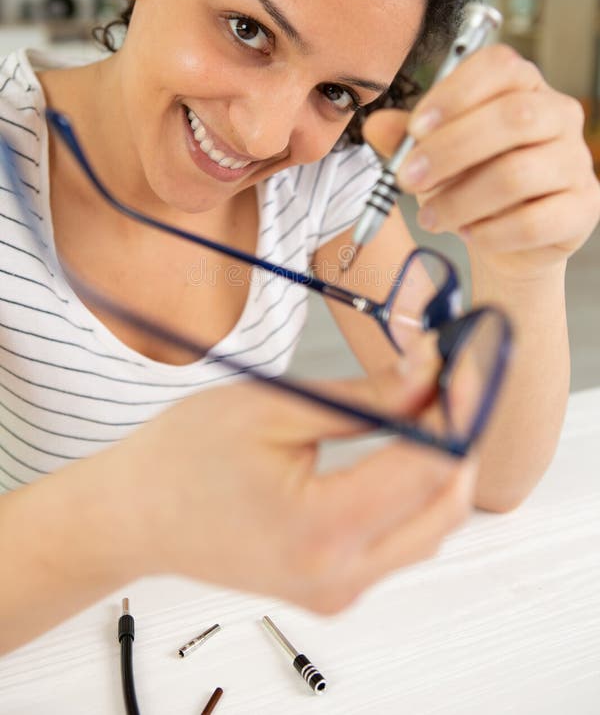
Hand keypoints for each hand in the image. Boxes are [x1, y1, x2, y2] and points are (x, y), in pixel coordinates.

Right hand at [122, 362, 475, 613]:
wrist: (135, 513)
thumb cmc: (185, 455)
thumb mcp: (275, 406)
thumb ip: (364, 397)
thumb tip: (428, 375)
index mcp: (322, 530)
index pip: (426, 468)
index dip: (456, 409)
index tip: (462, 363)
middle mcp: (339, 575)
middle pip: (443, 507)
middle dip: (458, 438)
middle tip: (452, 382)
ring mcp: (338, 591)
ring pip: (429, 529)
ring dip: (440, 468)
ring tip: (428, 407)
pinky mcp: (333, 589)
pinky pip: (399, 543)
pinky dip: (413, 495)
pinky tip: (402, 450)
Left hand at [364, 45, 599, 279]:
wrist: (505, 240)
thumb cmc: (470, 182)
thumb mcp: (432, 154)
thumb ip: (405, 138)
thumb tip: (376, 125)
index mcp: (522, 85)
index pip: (498, 66)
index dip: (454, 94)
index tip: (415, 129)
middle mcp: (558, 114)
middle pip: (513, 117)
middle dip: (449, 150)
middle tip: (407, 179)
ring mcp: (575, 161)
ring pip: (517, 174)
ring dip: (461, 200)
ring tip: (430, 216)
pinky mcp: (582, 208)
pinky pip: (534, 221)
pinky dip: (490, 232)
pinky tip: (469, 234)